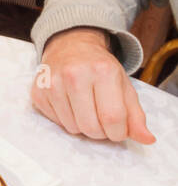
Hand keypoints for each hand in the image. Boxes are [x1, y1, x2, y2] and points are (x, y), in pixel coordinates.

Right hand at [31, 27, 154, 143]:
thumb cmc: (100, 69)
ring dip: (82, 126)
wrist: (71, 46)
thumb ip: (136, 115)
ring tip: (85, 109)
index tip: (118, 129)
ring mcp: (53, 83)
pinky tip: (70, 105)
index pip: (113, 118)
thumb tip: (147, 139)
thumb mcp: (124, 86)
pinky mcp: (38, 91)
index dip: (118, 132)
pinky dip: (66, 120)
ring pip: (72, 128)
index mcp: (103, 71)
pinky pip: (56, 123)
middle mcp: (75, 74)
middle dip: (100, 132)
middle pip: (91, 127)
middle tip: (101, 119)